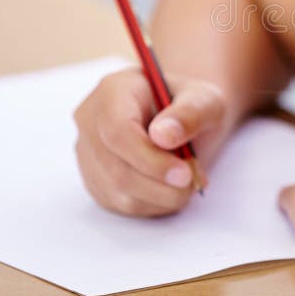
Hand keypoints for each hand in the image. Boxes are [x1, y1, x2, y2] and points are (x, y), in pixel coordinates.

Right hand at [73, 67, 229, 217]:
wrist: (184, 117)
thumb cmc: (193, 103)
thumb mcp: (206, 99)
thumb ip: (190, 113)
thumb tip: (163, 135)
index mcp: (113, 91)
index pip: (117, 131)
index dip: (149, 158)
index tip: (184, 173)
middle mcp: (91, 121)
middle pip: (114, 167)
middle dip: (159, 183)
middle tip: (193, 183)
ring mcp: (89, 153)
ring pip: (117, 192)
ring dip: (160, 197)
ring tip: (189, 182)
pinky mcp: (97, 180)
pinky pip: (121, 204)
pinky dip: (154, 204)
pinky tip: (173, 188)